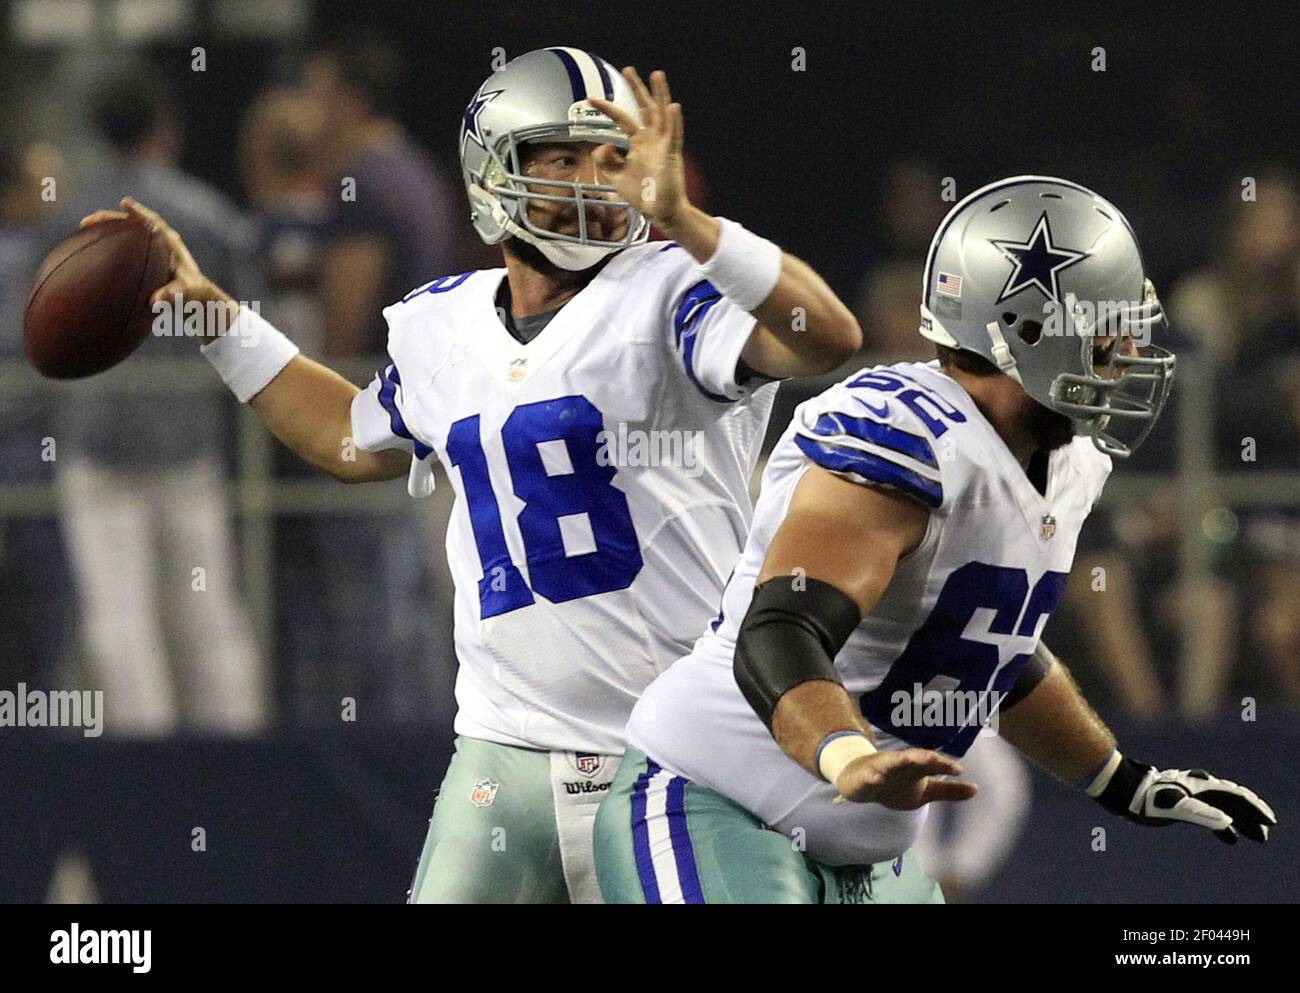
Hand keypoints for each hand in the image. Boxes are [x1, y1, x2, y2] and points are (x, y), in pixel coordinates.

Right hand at [80, 197, 236, 338]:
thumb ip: (173, 295)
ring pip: (126, 233)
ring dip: (106, 229)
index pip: (153, 222)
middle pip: (132, 224)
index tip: (124, 203)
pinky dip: (109, 243)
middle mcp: (159, 242)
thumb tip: (155, 301)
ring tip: (84, 228)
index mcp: (170, 243)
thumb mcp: (186, 294)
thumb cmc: (194, 293)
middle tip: (87, 221)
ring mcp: (151, 248)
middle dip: (110, 219)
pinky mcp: (145, 257)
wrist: (198, 298)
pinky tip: (92, 249)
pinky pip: (124, 245)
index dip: (139, 212)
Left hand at [588, 68, 687, 230]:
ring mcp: (663, 145)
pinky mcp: (671, 156)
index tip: (590, 98)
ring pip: (662, 115)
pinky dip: (674, 122)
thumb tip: (602, 145)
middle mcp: (651, 139)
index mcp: (639, 143)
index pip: (622, 119)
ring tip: (657, 74)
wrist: (660, 212)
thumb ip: (605, 160)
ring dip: (660, 94)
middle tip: (628, 69)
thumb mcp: (615, 177)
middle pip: (644, 108)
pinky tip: (673, 107)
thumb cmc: (642, 194)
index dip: (607, 108)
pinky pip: (674, 136)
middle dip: (637, 88)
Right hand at [834, 748, 977, 809]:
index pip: (932, 764)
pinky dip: (874, 776)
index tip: (958, 770)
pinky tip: (878, 778)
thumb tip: (976, 789)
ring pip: (891, 762)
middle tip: (934, 758)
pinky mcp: (866, 776)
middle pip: (913, 758)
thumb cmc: (896, 785)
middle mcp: (901, 765)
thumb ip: (948, 791)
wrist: (861, 784)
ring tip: (907, 758)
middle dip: (923, 757)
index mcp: (916, 768)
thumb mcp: (924, 791)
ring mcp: (882, 769)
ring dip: (899, 759)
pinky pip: (869, 776)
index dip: (944, 766)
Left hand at [1108, 765, 1275, 843]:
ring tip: (1254, 838)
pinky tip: (1229, 839)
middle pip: (1233, 802)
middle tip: (1264, 834)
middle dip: (1251, 817)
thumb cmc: (1149, 798)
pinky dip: (1223, 826)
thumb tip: (1228, 823)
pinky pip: (1211, 814)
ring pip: (1224, 808)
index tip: (1268, 823)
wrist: (1125, 789)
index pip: (1237, 797)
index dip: (1254, 810)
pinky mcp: (1184, 803)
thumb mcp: (1176, 808)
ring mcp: (1192, 794)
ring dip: (1241, 822)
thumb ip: (1202, 814)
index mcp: (1203, 787)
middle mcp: (1201, 788)